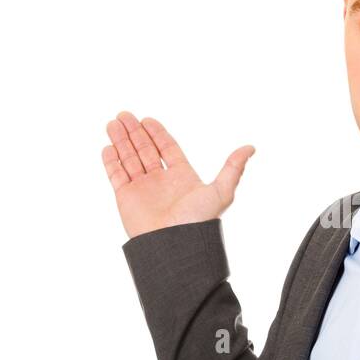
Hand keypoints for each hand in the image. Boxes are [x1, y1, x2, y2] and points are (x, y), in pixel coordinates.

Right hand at [101, 111, 254, 238]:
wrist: (174, 245)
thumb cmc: (199, 220)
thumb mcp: (221, 191)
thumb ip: (233, 168)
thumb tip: (250, 147)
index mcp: (182, 177)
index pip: (167, 149)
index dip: (157, 134)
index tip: (147, 119)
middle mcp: (161, 181)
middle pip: (145, 150)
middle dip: (135, 132)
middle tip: (124, 115)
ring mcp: (143, 189)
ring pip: (129, 159)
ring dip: (121, 141)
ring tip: (113, 122)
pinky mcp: (126, 198)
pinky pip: (116, 176)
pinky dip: (111, 161)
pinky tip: (108, 146)